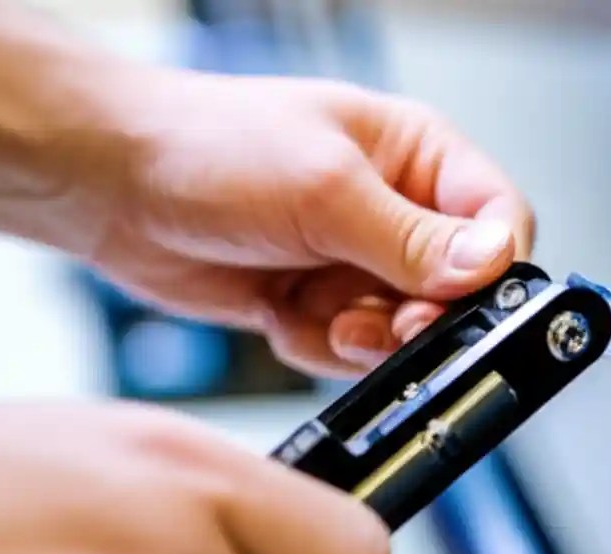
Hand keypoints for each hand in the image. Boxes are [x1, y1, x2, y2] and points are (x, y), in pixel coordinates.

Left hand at [81, 69, 533, 376]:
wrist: (111, 186)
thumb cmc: (205, 145)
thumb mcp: (324, 189)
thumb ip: (412, 238)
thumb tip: (491, 265)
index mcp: (419, 157)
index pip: (500, 219)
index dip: (494, 269)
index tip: (463, 302)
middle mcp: (397, 211)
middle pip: (459, 291)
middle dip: (420, 319)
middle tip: (388, 324)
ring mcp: (357, 262)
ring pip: (406, 333)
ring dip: (364, 338)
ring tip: (323, 315)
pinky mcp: (319, 303)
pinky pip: (352, 352)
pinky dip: (319, 346)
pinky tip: (283, 314)